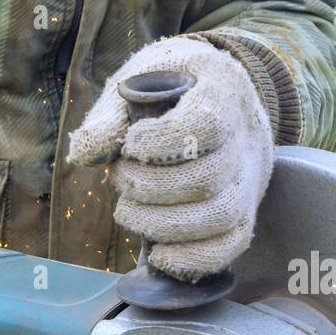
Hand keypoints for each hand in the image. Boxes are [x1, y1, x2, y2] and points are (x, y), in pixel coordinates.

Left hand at [67, 37, 273, 280]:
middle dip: (151, 189)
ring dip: (164, 224)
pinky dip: (195, 257)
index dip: (162, 143)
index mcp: (222, 90)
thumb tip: (84, 154)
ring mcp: (251, 178)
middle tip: (120, 179)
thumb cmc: (171, 84)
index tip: (131, 145)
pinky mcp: (246, 209)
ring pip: (221, 216)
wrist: (217, 94)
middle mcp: (247, 138)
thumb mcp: (140, 77)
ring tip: (129, 212)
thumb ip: (111, 115)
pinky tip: (160, 256)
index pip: (205, 124)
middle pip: (208, 178)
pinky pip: (232, 243)